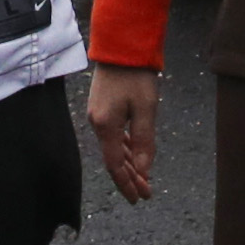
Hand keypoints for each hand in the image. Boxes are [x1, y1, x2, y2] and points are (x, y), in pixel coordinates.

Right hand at [88, 63, 160, 200]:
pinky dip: (125, 148)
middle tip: (145, 194)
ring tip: (142, 179)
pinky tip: (134, 155)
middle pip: (114, 159)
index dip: (127, 184)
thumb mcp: (146, 109)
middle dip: (130, 178)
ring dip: (129, 164)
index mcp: (105, 126)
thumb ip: (144, 140)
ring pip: (114, 148)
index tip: (138, 199)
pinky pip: (114, 135)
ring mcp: (99, 115)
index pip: (116, 165)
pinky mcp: (103, 107)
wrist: (122, 45)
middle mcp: (98, 124)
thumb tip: (144, 169)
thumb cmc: (136, 75)